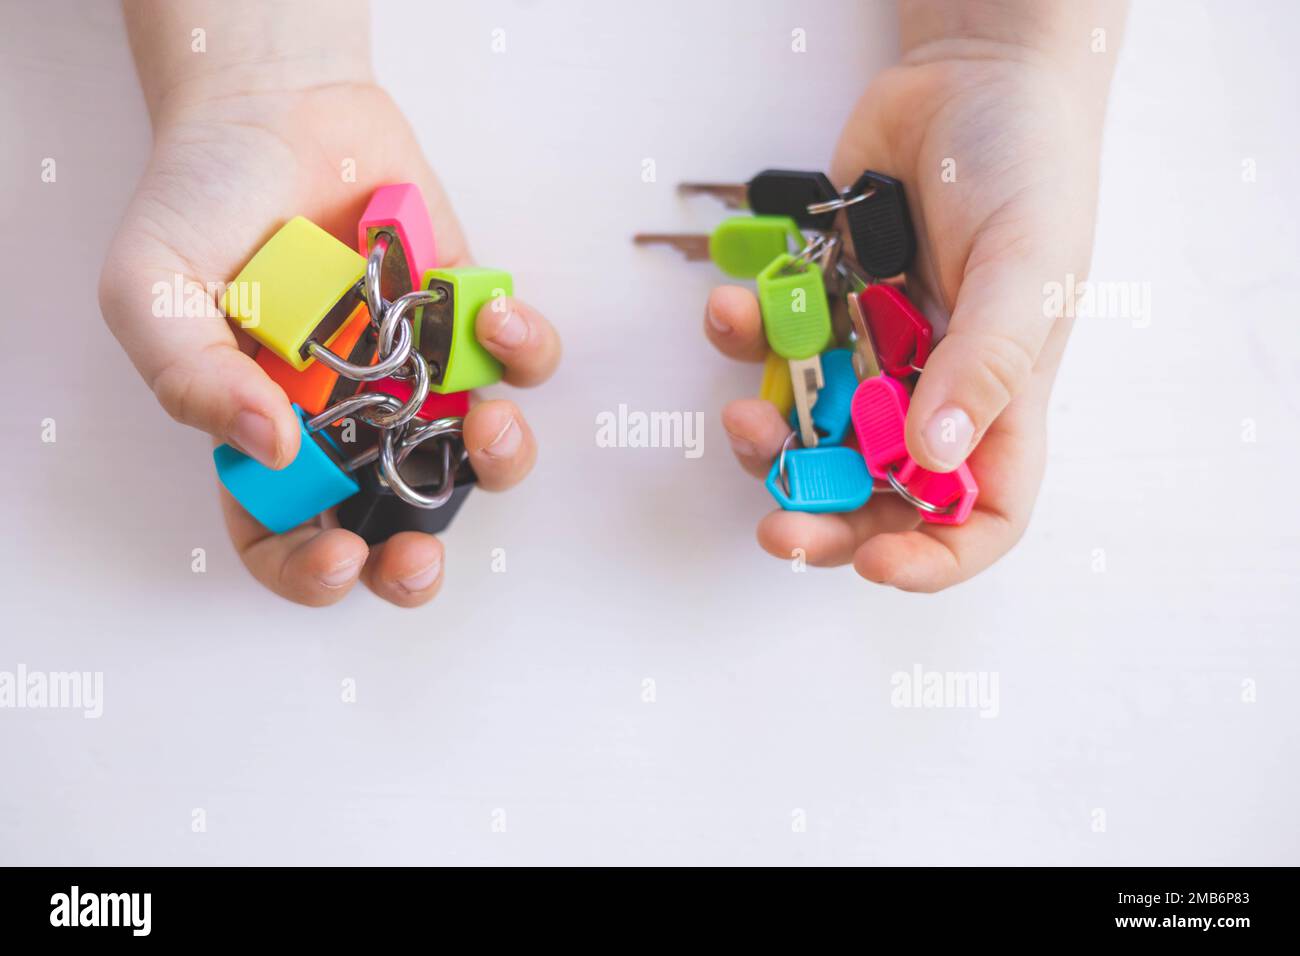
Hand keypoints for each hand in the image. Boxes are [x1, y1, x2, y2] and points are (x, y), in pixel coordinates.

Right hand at [100, 78, 558, 606]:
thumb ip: (190, 375)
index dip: (306, 570)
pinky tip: (494, 314)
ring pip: (477, 458)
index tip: (336, 556)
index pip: (279, 533)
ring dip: (498, 460)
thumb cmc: (202, 200)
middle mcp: (347, 417)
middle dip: (413, 562)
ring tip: (486, 421)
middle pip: (388, 520)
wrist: (276, 106)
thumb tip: (270, 446)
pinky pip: (519, 364)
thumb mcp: (152, 286)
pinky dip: (523, 352)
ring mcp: (416, 374)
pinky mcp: (468, 324)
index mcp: (262, 429)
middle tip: (420, 555)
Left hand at [706, 11, 1120, 590]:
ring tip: (742, 409)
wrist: (965, 75)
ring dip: (768, 438)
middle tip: (776, 523)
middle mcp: (931, 389)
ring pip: (809, 432)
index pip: (980, 517)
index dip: (934, 557)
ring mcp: (872, 351)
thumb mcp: (1028, 264)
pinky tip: (735, 306)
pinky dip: (745, 338)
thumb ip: (987, 360)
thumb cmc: (1026, 167)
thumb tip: (938, 455)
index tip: (876, 562)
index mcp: (1000, 401)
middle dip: (824, 520)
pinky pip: (771, 347)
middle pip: (877, 493)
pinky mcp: (822, 306)